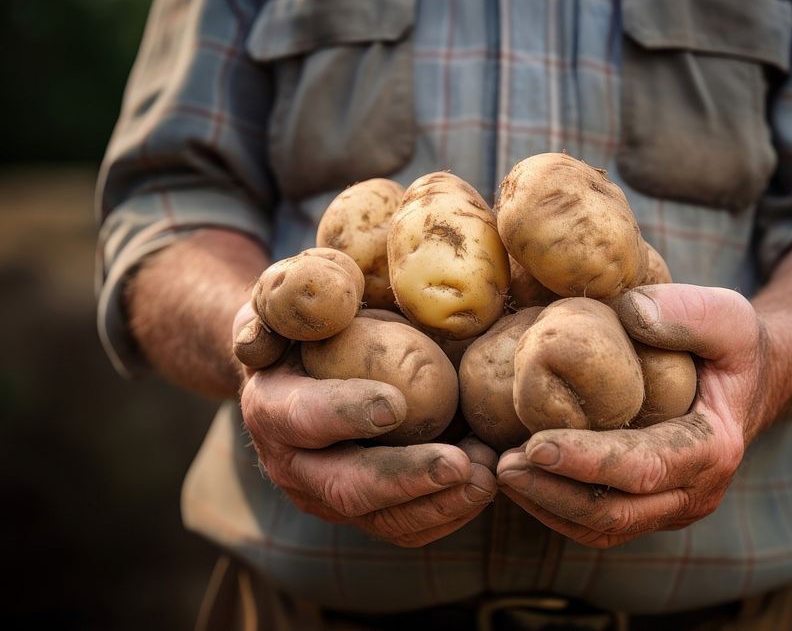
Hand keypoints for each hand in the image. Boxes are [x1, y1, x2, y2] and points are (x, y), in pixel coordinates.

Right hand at [233, 302, 496, 547]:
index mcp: (272, 407)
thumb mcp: (282, 295)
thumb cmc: (307, 319)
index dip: (346, 414)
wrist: (305, 364)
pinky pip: (407, 528)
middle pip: (346, 488)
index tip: (396, 405)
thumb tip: (272, 331)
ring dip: (440, 503)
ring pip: (383, 520)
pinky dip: (450, 511)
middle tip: (459, 465)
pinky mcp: (366, 511)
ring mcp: (329, 495)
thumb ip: (280, 301)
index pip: (303, 418)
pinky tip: (486, 481)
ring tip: (486, 474)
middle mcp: (294, 465)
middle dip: (406, 480)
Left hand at [496, 284, 769, 547]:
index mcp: (714, 449)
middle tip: (501, 464)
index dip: (588, 461)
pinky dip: (556, 507)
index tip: (535, 444)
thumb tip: (628, 314)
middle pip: (616, 513)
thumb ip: (687, 312)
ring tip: (500, 471)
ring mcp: (671, 506)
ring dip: (547, 505)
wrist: (751, 381)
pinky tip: (522, 477)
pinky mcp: (649, 507)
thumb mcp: (728, 315)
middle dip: (553, 492)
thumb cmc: (734, 345)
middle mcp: (694, 491)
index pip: (644, 467)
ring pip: (602, 528)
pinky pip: (599, 523)